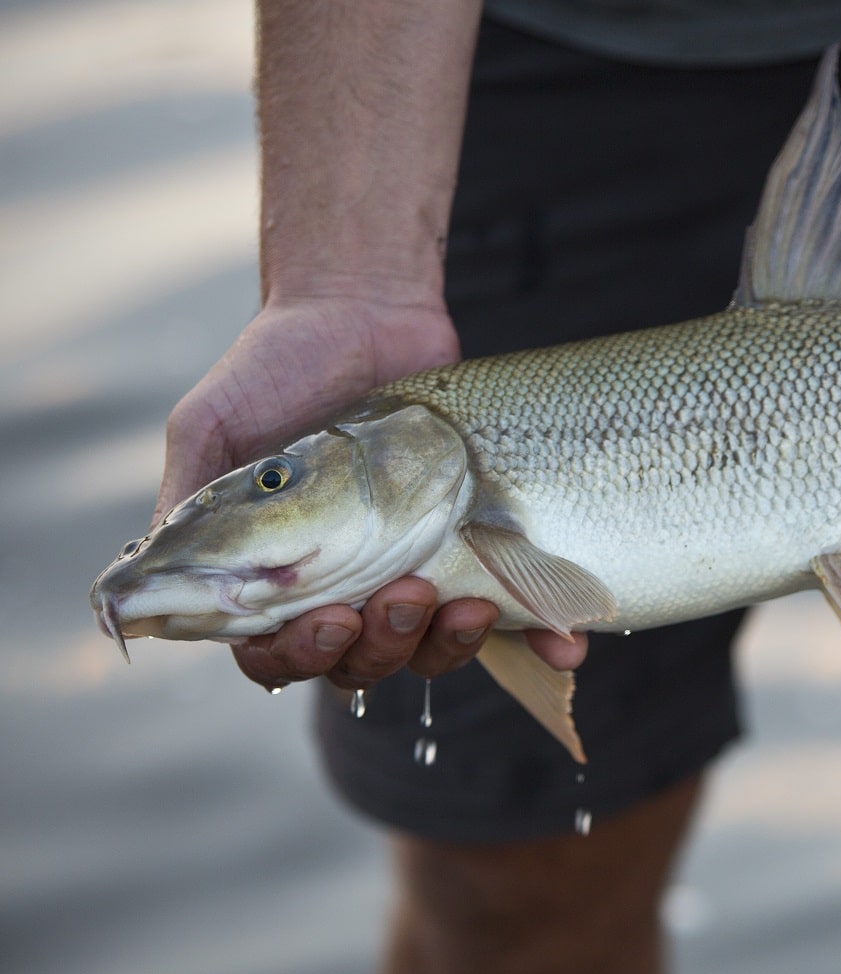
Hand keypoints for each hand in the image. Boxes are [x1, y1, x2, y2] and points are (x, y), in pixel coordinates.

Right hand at [156, 295, 588, 688]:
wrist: (365, 309)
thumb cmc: (274, 367)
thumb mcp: (213, 426)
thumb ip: (188, 503)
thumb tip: (138, 594)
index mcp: (276, 576)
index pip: (278, 654)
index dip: (302, 656)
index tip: (331, 619)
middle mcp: (345, 585)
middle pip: (360, 664)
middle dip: (384, 647)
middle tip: (405, 594)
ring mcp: (415, 568)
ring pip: (431, 649)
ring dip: (450, 644)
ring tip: (469, 602)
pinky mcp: (477, 545)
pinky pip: (515, 610)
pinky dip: (543, 638)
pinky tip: (568, 644)